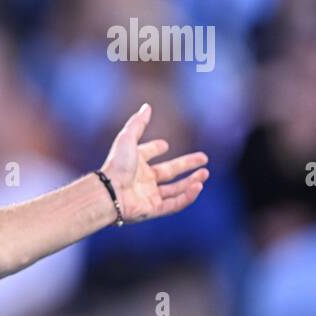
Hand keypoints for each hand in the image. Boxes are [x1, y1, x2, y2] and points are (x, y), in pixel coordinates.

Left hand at [100, 103, 208, 223]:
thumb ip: (138, 123)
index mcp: (134, 163)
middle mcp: (141, 180)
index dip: (154, 149)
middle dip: (186, 165)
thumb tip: (147, 106)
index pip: (147, 154)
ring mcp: (148, 195)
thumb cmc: (116, 165)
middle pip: (168, 172)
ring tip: (205, 173)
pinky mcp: (152, 209)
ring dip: (191, 181)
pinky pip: (174, 204)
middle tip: (204, 158)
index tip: (164, 145)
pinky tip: (199, 186)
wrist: (109, 192)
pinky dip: (187, 196)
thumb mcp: (127, 139)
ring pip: (174, 189)